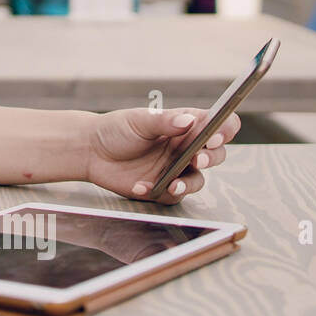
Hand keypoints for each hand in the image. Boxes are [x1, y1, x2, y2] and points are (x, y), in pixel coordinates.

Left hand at [86, 107, 241, 204]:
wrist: (91, 151)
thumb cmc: (117, 129)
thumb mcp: (139, 120)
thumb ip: (163, 121)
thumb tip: (187, 120)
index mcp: (186, 126)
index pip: (218, 125)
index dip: (224, 130)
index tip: (214, 136)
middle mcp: (186, 149)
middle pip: (216, 155)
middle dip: (211, 158)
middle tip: (197, 159)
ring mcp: (177, 170)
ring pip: (198, 180)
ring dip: (189, 183)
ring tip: (172, 183)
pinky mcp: (164, 188)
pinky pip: (172, 195)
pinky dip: (158, 192)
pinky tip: (140, 186)